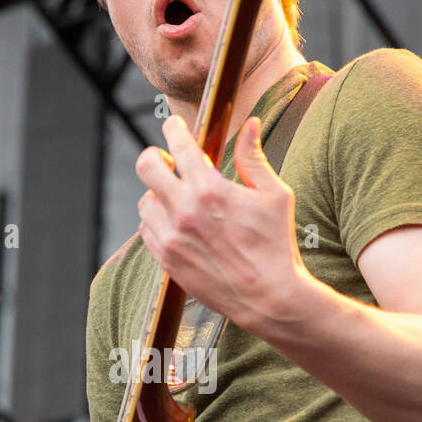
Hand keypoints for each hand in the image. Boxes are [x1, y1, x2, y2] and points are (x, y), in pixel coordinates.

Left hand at [135, 113, 305, 330]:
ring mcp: (171, 238)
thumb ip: (254, 158)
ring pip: (145, 201)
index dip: (173, 129)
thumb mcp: (275, 196)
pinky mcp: (167, 260)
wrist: (269, 297)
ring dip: (158, 194)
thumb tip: (250, 124)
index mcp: (210, 189)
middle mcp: (184, 211)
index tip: (174, 126)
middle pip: (146, 166)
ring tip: (179, 199)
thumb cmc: (276, 245)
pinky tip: (177, 224)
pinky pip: (147, 230)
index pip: (179, 145)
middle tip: (168, 161)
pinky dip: (157, 222)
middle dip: (155, 156)